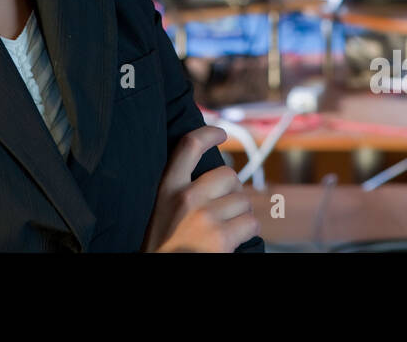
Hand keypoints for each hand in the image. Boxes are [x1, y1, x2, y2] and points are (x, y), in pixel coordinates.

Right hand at [140, 125, 259, 252]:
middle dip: (234, 192)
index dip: (209, 133)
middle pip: (229, 175)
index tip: (221, 133)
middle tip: (225, 209)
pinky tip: (234, 242)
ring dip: (242, 215)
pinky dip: (248, 232)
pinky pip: (251, 224)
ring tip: (226, 230)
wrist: (155, 273)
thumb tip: (216, 181)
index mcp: (167, 189)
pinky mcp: (221, 238)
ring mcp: (204, 217)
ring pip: (244, 201)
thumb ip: (180, 194)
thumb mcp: (161, 212)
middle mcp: (185, 198)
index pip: (188, 146)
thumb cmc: (163, 248)